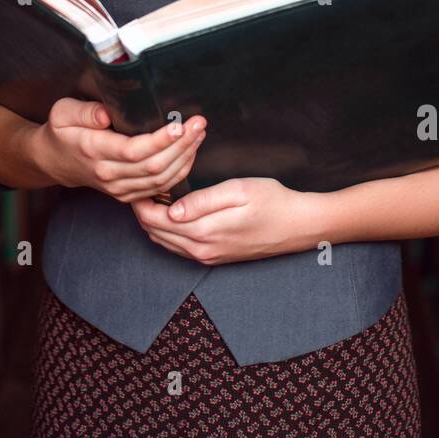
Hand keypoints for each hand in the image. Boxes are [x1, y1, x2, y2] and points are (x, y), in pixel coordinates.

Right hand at [33, 97, 206, 201]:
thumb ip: (84, 112)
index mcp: (94, 152)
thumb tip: (106, 114)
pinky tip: (190, 152)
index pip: (134, 151)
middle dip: (182, 145)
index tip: (180, 124)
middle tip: (200, 124)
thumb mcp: (63, 113)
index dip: (161, 140)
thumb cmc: (62, 132)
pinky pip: (160, 187)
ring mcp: (120, 188)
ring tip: (200, 134)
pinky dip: (180, 171)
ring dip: (185, 157)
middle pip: (154, 166)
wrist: (55, 161)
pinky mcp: (128, 195)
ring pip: (161, 179)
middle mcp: (109, 174)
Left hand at [131, 177, 321, 263]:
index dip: (141, 200)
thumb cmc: (272, 201)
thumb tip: (172, 210)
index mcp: (204, 231)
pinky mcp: (214, 258)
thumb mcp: (239, 191)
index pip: (155, 220)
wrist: (299, 226)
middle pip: (155, 233)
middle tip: (141, 184)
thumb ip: (203, 200)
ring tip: (153, 195)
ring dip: (153, 221)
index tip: (139, 180)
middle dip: (142, 210)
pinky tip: (172, 211)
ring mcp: (208, 257)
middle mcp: (202, 250)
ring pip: (165, 242)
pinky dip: (167, 231)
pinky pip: (179, 247)